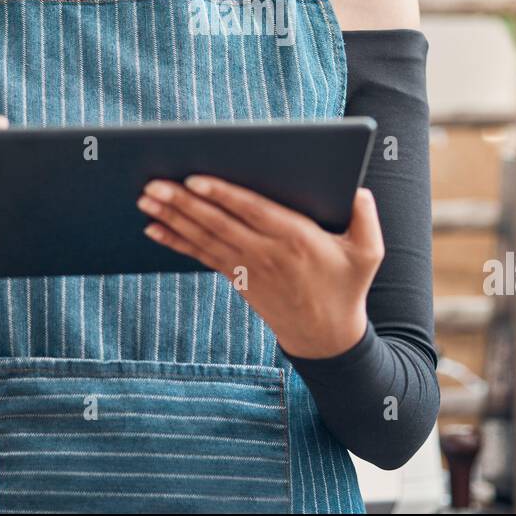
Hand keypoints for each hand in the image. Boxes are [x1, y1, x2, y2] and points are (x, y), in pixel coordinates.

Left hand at [136, 177, 384, 358]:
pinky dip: (177, 242)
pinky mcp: (238, 279)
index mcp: (297, 238)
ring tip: (145, 200)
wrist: (326, 336)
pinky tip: (154, 230)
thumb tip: (358, 189)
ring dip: (172, 219)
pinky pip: (202, 257)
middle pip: (218, 223)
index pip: (251, 210)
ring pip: (204, 238)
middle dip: (182, 203)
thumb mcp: (370, 253)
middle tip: (152, 185)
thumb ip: (367, 217)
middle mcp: (267, 252)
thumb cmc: (347, 285)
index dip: (221, 194)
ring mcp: (249, 268)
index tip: (194, 179)